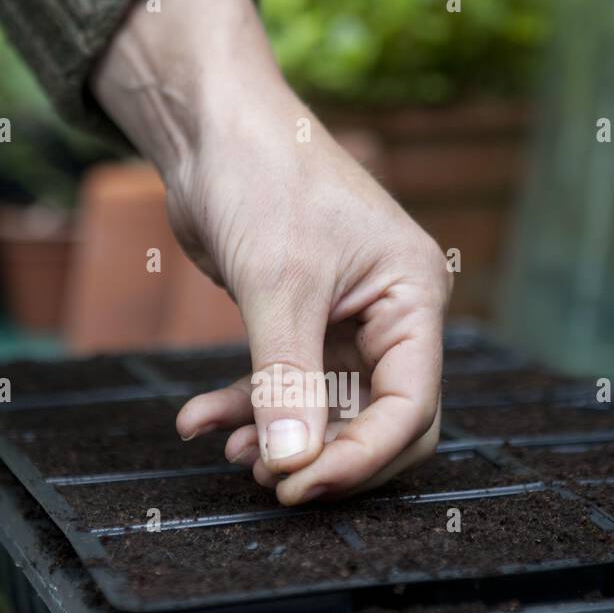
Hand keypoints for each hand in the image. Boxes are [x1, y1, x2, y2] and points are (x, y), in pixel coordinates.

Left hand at [92, 0, 448, 503]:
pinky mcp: (302, 323)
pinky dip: (248, 408)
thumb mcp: (278, 286)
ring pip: (328, 412)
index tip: (299, 485)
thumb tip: (290, 466)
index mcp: (414, 298)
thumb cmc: (262, 178)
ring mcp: (348, 322)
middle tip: (272, 483)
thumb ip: (285, 381)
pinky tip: (199, 421)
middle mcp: (392, 315)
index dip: (362, 457)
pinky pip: (286, 387)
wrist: (209, 127)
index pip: (411, 406)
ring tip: (231, 455)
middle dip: (327, 456)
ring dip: (281, 438)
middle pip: (382, 421)